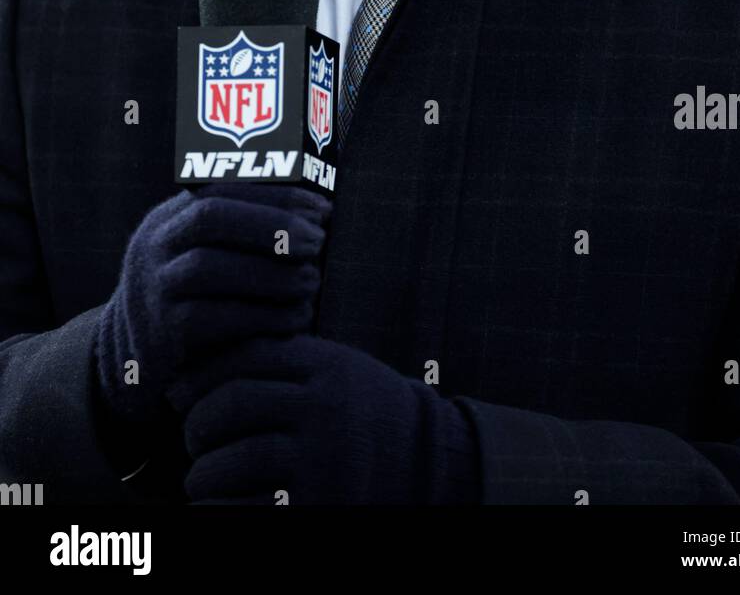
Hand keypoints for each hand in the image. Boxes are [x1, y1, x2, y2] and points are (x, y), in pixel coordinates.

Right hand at [95, 184, 330, 428]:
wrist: (139, 363)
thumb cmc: (198, 300)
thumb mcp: (208, 255)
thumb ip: (246, 232)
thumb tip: (320, 213)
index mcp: (172, 216)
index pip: (223, 187)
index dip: (276, 195)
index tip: (323, 211)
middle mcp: (154, 245)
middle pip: (210, 217)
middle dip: (271, 225)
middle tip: (317, 242)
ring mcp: (152, 288)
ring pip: (209, 267)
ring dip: (270, 273)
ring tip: (312, 283)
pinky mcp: (161, 333)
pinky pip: (212, 319)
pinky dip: (261, 316)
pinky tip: (296, 319)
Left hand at [179, 334, 479, 504]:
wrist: (428, 466)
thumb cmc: (361, 413)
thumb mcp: (332, 369)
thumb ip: (276, 359)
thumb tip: (186, 378)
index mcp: (326, 368)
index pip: (241, 358)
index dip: (200, 375)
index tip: (183, 393)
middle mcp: (324, 412)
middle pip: (229, 406)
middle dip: (197, 425)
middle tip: (195, 438)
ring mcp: (321, 464)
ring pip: (227, 462)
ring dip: (201, 473)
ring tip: (203, 475)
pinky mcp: (314, 508)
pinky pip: (239, 511)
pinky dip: (215, 509)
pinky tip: (217, 503)